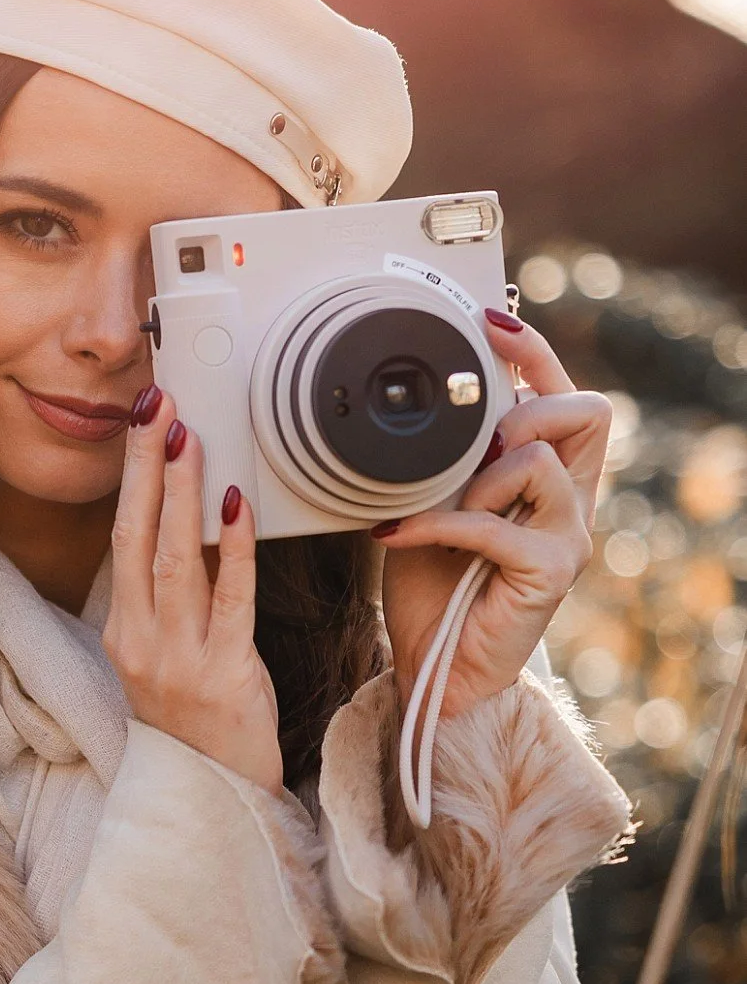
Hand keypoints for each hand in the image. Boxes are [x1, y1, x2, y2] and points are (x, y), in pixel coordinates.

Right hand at [103, 387, 283, 795]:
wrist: (216, 800)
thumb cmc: (199, 723)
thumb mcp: (168, 657)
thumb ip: (172, 598)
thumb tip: (189, 523)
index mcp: (123, 634)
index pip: (119, 539)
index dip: (130, 478)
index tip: (140, 424)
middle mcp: (140, 643)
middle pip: (135, 537)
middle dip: (145, 467)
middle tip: (156, 408)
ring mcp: (176, 661)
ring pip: (172, 560)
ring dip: (181, 493)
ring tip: (188, 439)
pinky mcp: (222, 675)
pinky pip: (229, 600)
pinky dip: (230, 549)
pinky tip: (236, 507)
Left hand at [376, 312, 608, 719]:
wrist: (434, 667)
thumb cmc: (433, 585)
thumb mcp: (434, 499)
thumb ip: (449, 456)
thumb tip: (435, 401)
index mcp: (548, 476)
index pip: (565, 394)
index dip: (533, 351)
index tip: (488, 317)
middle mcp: (569, 501)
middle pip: (587, 412)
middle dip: (524, 409)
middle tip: (474, 445)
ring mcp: (567, 537)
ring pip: (539, 461)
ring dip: (474, 479)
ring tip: (432, 508)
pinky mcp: (549, 572)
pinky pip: (494, 524)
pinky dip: (437, 524)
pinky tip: (397, 534)